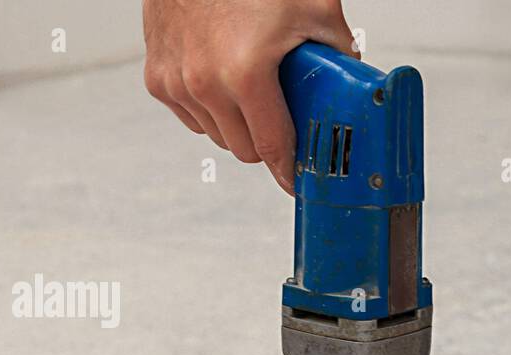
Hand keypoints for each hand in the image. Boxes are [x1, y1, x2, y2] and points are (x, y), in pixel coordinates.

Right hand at [143, 0, 356, 193]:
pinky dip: (210, 107)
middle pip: (245, 150)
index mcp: (245, 74)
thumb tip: (354, 86)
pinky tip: (224, 80)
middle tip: (283, 116)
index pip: (272, 149)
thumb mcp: (314, 8)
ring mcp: (176, 82)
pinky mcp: (156, 76)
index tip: (298, 181)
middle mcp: (204, 83)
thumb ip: (339, 55)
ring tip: (252, 88)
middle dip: (267, 139)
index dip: (290, 170)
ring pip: (217, 135)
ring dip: (238, 123)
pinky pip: (192, 116)